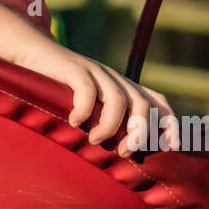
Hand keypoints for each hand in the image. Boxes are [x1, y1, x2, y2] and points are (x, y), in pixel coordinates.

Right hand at [13, 39, 179, 157]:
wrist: (35, 54)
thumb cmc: (62, 88)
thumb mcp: (90, 104)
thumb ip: (106, 121)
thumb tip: (122, 154)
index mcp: (123, 87)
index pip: (157, 101)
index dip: (169, 122)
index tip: (172, 146)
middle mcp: (114, 78)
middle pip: (141, 104)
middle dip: (139, 133)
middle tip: (124, 153)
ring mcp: (95, 72)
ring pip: (118, 98)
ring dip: (111, 125)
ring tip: (95, 140)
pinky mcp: (73, 69)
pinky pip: (86, 89)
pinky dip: (84, 109)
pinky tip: (74, 122)